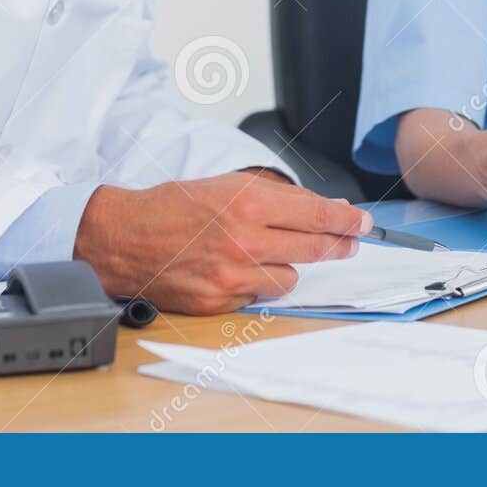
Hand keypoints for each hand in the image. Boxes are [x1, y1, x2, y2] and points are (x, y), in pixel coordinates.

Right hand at [72, 171, 372, 314]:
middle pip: (314, 248)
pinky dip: (256, 284)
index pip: (317, 213)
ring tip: (266, 252)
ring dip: (287, 266)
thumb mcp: (228, 186)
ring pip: (290, 277)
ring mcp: (232, 275)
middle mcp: (244, 240)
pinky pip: (259, 296)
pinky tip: (237, 270)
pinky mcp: (220, 300)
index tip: (362, 223)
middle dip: (337, 245)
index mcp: (248, 203)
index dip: (346, 220)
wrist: (124, 238)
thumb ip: (278, 198)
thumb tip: (325, 207)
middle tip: (348, 242)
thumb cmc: (174, 207)